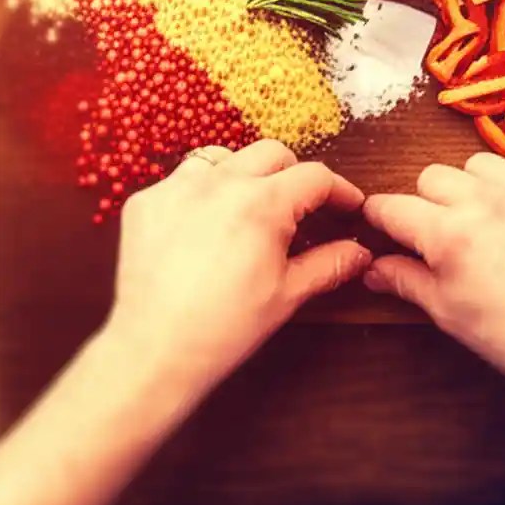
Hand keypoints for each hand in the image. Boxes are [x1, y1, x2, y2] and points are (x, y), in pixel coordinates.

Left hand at [105, 140, 368, 391]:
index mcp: (262, 204)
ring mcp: (177, 188)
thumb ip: (328, 265)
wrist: (156, 349)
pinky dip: (200, 194)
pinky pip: (181, 181)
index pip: (314, 177)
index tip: (346, 205)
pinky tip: (204, 228)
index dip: (338, 191)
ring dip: (244, 176)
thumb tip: (359, 253)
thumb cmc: (224, 328)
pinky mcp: (146, 202)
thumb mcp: (287, 294)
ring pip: (224, 158)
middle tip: (301, 208)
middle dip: (293, 176)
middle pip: (271, 154)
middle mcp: (219, 183)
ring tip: (249, 212)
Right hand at [362, 153, 504, 399]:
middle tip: (442, 235)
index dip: (381, 216)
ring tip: (483, 225)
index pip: (393, 206)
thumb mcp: (446, 311)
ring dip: (469, 189)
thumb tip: (372, 267)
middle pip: (431, 177)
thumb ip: (404, 279)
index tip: (382, 222)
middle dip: (427, 202)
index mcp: (449, 235)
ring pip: (476, 167)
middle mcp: (486, 202)